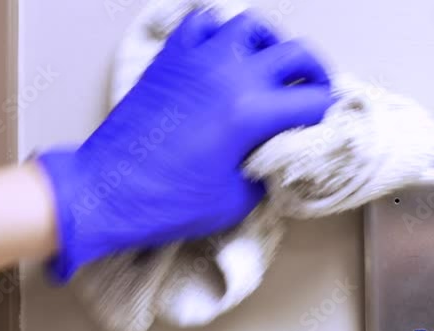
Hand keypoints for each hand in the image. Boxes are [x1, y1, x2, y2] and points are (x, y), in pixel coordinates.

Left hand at [37, 10, 333, 282]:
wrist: (106, 190)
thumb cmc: (165, 200)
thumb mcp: (234, 200)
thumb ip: (264, 173)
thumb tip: (274, 161)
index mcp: (251, 112)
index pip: (312, 101)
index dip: (327, 115)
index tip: (325, 125)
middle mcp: (230, 75)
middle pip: (295, 54)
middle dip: (315, 74)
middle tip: (315, 93)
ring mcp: (199, 60)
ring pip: (252, 26)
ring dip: (272, 44)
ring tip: (274, 66)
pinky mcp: (171, 59)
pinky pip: (205, 25)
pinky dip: (223, 33)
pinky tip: (226, 55)